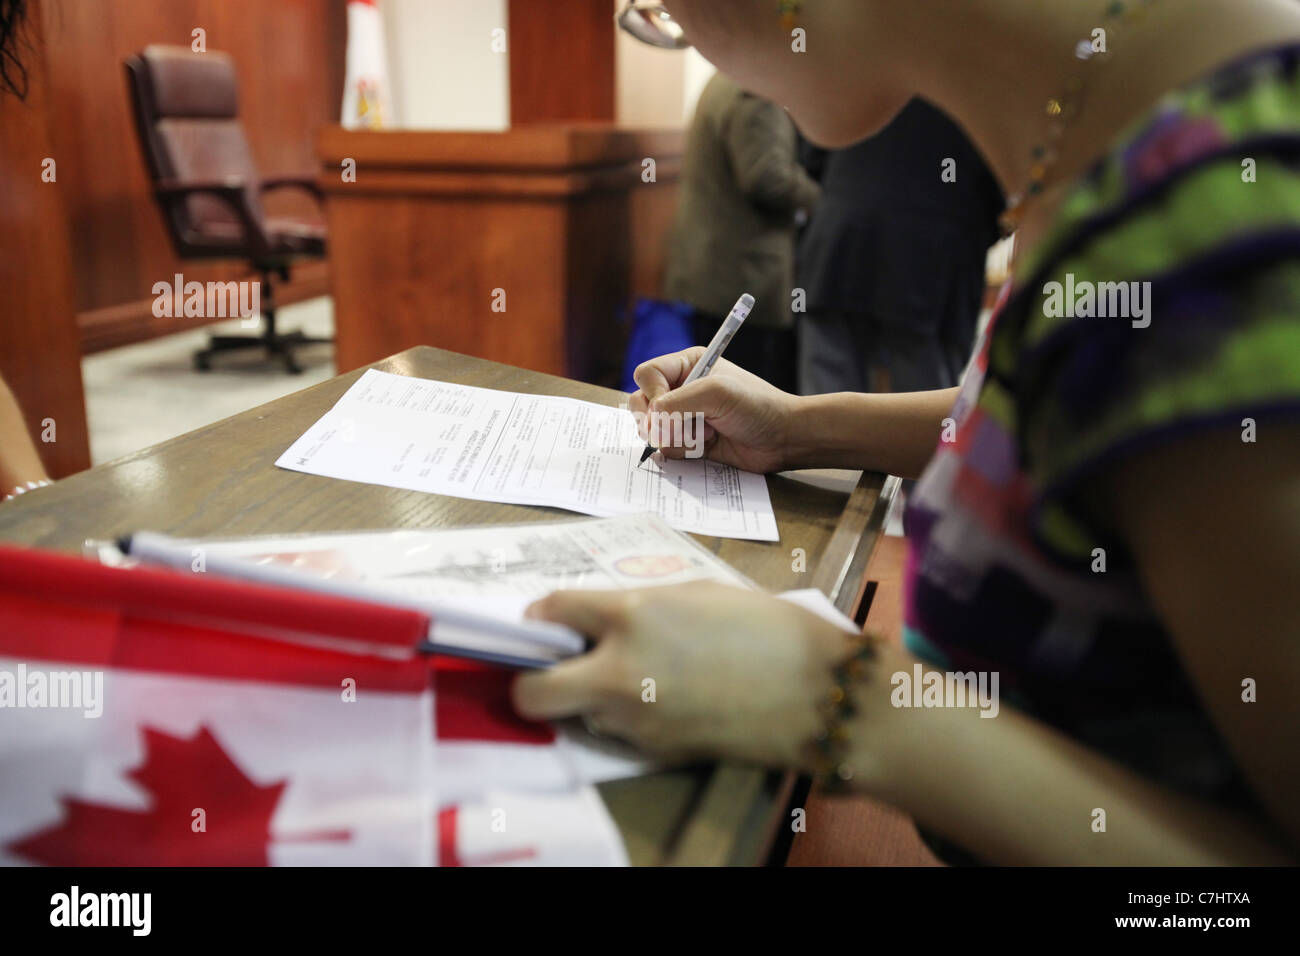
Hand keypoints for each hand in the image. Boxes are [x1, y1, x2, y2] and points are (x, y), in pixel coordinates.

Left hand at [512, 581, 855, 766]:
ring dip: (590, 695)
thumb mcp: (694, 592)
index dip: (543, 614)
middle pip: (532, 690)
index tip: (548, 620)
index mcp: (629, 616)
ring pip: (578, 712)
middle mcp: (616, 671)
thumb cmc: (764, 627)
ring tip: (639, 676)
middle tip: (554, 665)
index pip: (552, 611)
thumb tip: (598, 619)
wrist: (814, 691)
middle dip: (531, 678)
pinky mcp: (652, 751)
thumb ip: (636, 606)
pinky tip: (667, 697)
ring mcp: (632, 719)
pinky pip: (618, 730)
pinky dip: (626, 715)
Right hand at [629, 347, 797, 473]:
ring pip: (653, 430)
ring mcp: (684, 417)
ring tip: (707, 434)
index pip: (647, 375)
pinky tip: (708, 446)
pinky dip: (683, 451)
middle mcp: (682, 389)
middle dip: (658, 420)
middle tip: (681, 426)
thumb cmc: (757, 406)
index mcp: (687, 365)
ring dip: (677, 436)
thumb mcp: (716, 393)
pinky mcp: (689, 441)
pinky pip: (667, 449)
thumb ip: (677, 402)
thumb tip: (653, 421)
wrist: (782, 438)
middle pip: (641, 403)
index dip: (652, 393)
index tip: (667, 409)